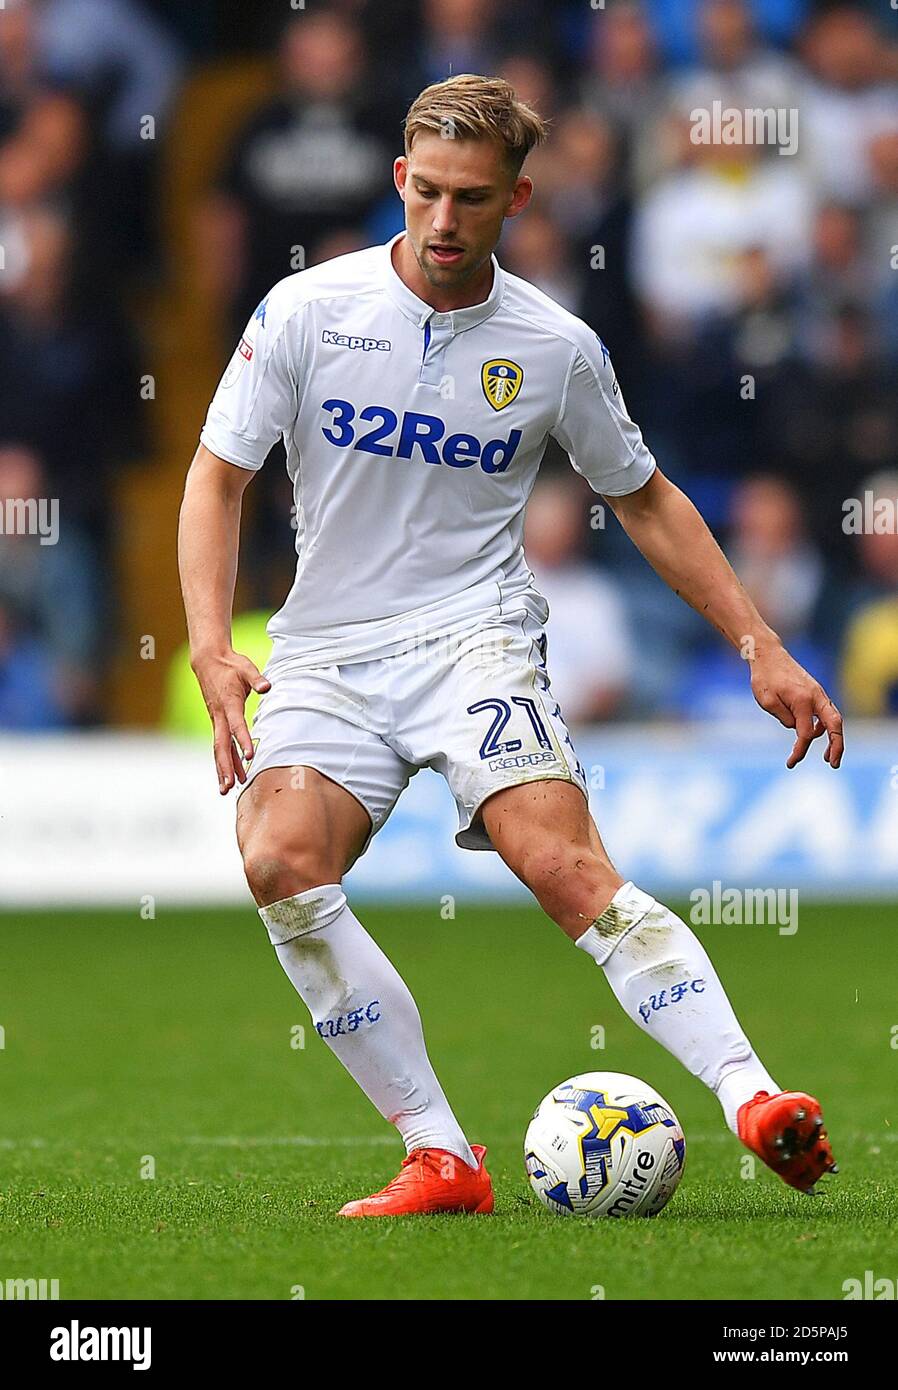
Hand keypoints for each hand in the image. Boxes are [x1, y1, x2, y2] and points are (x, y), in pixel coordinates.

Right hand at [190, 648, 270, 792]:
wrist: (208, 661)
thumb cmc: (230, 664)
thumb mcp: (246, 667)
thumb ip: (257, 678)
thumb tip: (267, 686)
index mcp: (228, 703)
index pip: (236, 726)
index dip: (242, 741)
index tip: (249, 757)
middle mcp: (219, 715)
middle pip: (221, 745)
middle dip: (226, 766)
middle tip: (230, 785)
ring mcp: (216, 720)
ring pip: (218, 749)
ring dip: (222, 769)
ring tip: (227, 789)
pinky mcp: (216, 722)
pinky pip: (219, 745)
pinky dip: (223, 761)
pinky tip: (228, 775)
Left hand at [749, 643, 843, 768]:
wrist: (769, 655)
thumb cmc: (765, 678)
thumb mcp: (767, 702)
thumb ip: (784, 718)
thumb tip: (798, 729)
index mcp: (803, 701)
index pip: (806, 734)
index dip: (800, 751)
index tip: (790, 763)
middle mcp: (816, 697)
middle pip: (835, 726)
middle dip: (837, 747)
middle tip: (834, 764)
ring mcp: (818, 694)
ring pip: (834, 719)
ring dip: (834, 738)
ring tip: (828, 757)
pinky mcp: (816, 693)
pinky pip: (826, 713)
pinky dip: (826, 726)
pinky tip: (817, 734)